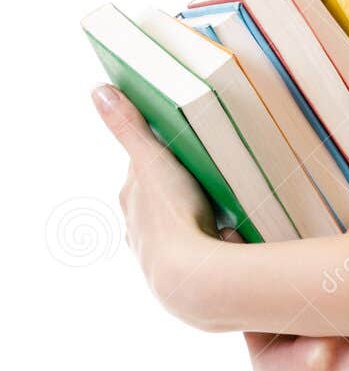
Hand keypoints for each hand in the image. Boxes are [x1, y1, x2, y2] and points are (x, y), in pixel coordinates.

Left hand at [91, 82, 221, 321]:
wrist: (194, 280)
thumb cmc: (172, 215)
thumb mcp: (152, 159)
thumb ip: (128, 126)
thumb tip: (98, 90)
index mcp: (130, 201)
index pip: (143, 168)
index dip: (163, 153)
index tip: (183, 143)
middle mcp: (139, 230)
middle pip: (160, 198)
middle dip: (182, 187)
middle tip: (209, 172)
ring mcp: (161, 256)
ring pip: (180, 227)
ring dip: (197, 218)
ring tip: (222, 206)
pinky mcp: (185, 276)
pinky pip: (200, 251)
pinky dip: (212, 242)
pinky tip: (229, 238)